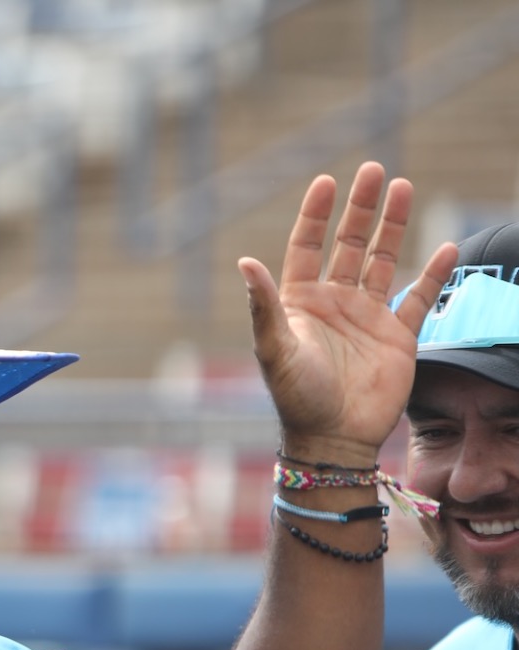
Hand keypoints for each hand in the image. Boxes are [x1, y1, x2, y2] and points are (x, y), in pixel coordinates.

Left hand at [239, 162, 456, 462]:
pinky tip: (445, 246)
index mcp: (301, 302)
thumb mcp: (274, 349)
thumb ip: (263, 306)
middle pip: (350, 244)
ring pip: (385, 260)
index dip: (316, 215)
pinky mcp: (397, 336)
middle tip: (374, 170)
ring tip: (403, 187)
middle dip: (361, 208)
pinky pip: (419, 297)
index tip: (326, 181)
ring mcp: (368, 317)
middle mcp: (335, 303)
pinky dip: (433, 273)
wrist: (333, 438)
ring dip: (393, 226)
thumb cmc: (297, 397)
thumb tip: (245, 263)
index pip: (308, 246)